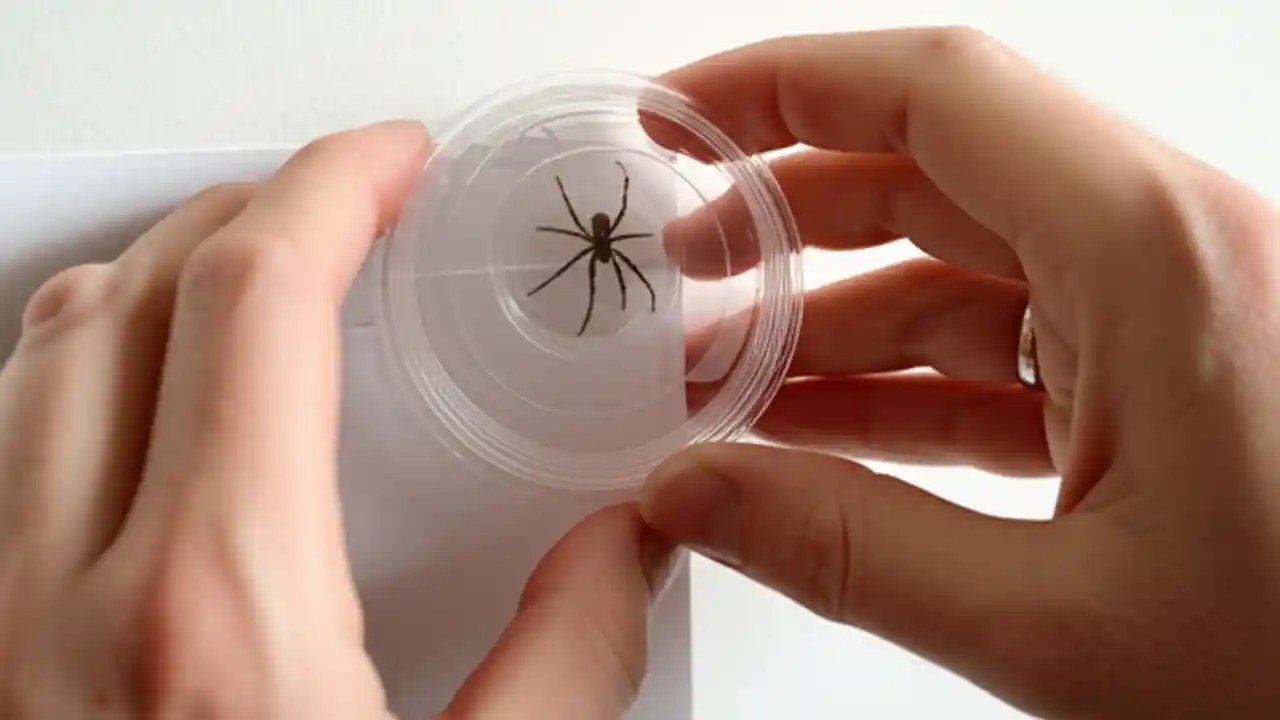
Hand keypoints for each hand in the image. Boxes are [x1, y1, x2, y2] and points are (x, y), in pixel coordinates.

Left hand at [0, 121, 673, 718]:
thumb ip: (565, 664)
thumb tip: (626, 550)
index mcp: (218, 616)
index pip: (256, 305)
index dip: (332, 190)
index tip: (390, 165)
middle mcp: (61, 611)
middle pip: (127, 302)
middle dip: (245, 214)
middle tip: (338, 211)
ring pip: (39, 368)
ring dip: (150, 285)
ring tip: (250, 281)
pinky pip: (0, 462)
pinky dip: (81, 382)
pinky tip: (158, 413)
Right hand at [640, 28, 1279, 716]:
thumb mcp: (1061, 628)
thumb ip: (849, 551)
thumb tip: (697, 490)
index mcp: (1156, 256)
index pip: (938, 94)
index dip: (785, 86)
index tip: (681, 115)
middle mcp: (1168, 254)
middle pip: (935, 168)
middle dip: (786, 210)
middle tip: (682, 259)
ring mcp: (1168, 317)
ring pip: (961, 264)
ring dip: (833, 313)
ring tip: (721, 374)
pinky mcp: (1164, 383)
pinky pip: (1002, 348)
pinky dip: (897, 382)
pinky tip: (812, 430)